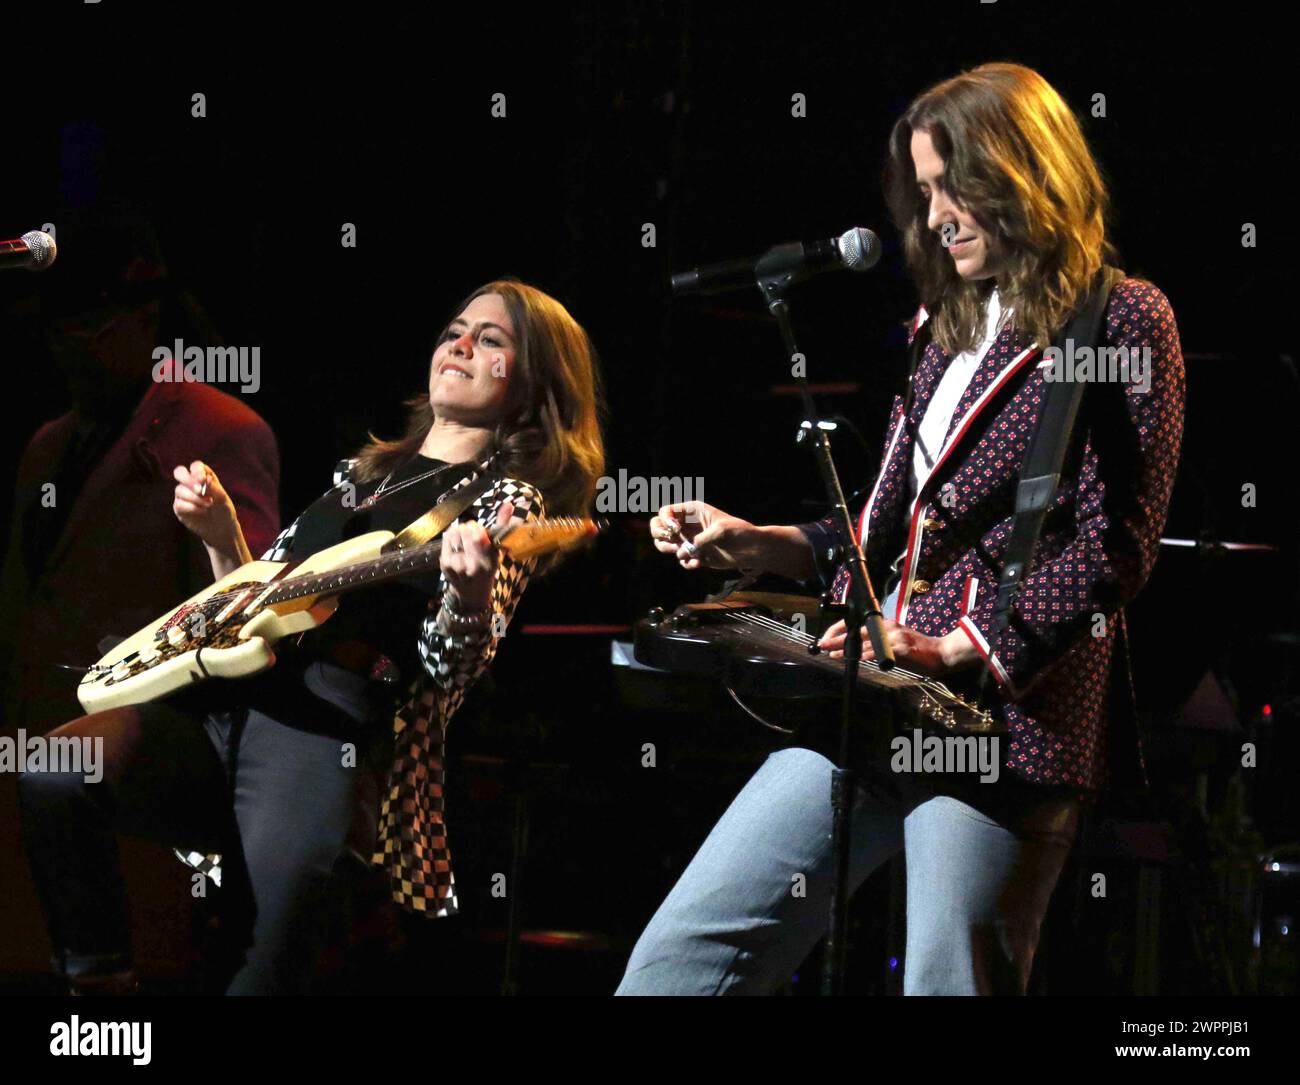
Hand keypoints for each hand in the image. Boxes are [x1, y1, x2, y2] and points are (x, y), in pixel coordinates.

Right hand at [173, 460, 238, 549]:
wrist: (221, 530)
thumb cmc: (224, 511)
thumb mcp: (222, 499)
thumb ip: (214, 488)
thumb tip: (205, 479)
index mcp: (204, 476)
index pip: (196, 466)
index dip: (197, 471)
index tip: (203, 480)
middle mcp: (191, 483)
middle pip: (179, 472)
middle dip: (187, 479)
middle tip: (199, 490)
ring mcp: (183, 495)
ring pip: (179, 490)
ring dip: (195, 498)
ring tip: (209, 505)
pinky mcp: (179, 507)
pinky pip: (179, 504)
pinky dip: (191, 507)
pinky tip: (202, 511)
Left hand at [441, 499, 513, 610]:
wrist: (471, 593)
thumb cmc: (488, 569)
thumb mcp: (498, 551)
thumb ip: (502, 527)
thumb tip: (508, 505)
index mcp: (486, 563)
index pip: (476, 536)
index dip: (477, 529)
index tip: (480, 532)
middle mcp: (470, 565)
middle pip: (463, 531)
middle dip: (469, 528)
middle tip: (473, 535)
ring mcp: (455, 566)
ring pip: (453, 533)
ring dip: (460, 532)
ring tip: (465, 540)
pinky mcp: (444, 564)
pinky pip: (446, 539)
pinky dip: (452, 538)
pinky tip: (458, 546)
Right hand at [649, 501, 767, 571]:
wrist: (753, 550)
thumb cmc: (740, 533)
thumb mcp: (720, 531)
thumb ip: (699, 541)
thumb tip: (683, 553)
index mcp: (692, 511)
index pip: (666, 511)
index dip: (665, 520)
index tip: (674, 530)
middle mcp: (687, 524)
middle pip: (659, 527)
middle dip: (661, 536)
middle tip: (673, 543)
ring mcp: (689, 540)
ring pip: (665, 545)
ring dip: (671, 551)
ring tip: (686, 555)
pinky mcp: (695, 555)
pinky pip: (681, 559)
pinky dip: (686, 563)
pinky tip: (699, 564)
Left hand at [817, 617, 973, 677]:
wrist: (940, 653)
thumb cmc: (916, 651)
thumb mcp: (893, 643)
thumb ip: (875, 645)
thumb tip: (854, 651)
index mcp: (885, 624)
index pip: (857, 625)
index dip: (839, 630)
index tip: (826, 639)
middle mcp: (887, 627)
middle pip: (857, 632)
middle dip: (837, 639)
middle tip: (822, 645)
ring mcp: (894, 637)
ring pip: (865, 642)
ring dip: (847, 650)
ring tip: (833, 654)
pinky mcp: (901, 648)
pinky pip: (879, 652)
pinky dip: (866, 656)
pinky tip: (856, 660)